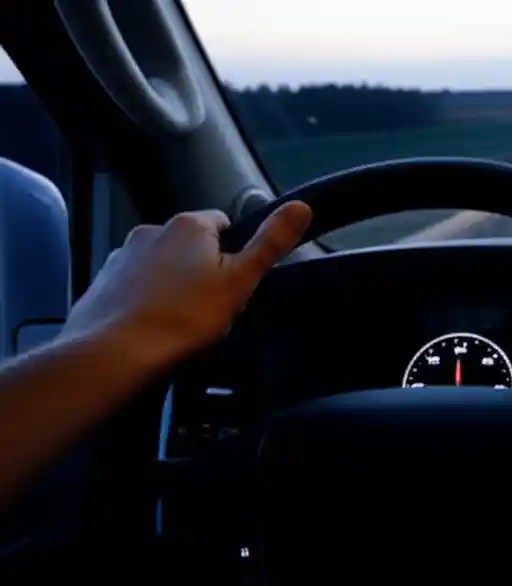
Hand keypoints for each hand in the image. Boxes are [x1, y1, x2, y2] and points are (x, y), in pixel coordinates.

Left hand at [62, 202, 311, 364]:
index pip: (224, 224)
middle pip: (192, 244)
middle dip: (203, 268)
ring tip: (180, 319)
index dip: (235, 253)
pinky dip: (145, 296)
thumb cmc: (186, 316)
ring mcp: (123, 253)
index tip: (235, 283)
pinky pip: (135, 282)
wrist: (116, 350)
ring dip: (172, 281)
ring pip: (162, 263)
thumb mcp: (240, 281)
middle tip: (212, 307)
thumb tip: (302, 205)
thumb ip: (271, 242)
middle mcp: (154, 229)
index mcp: (190, 225)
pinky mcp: (103, 279)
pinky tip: (151, 324)